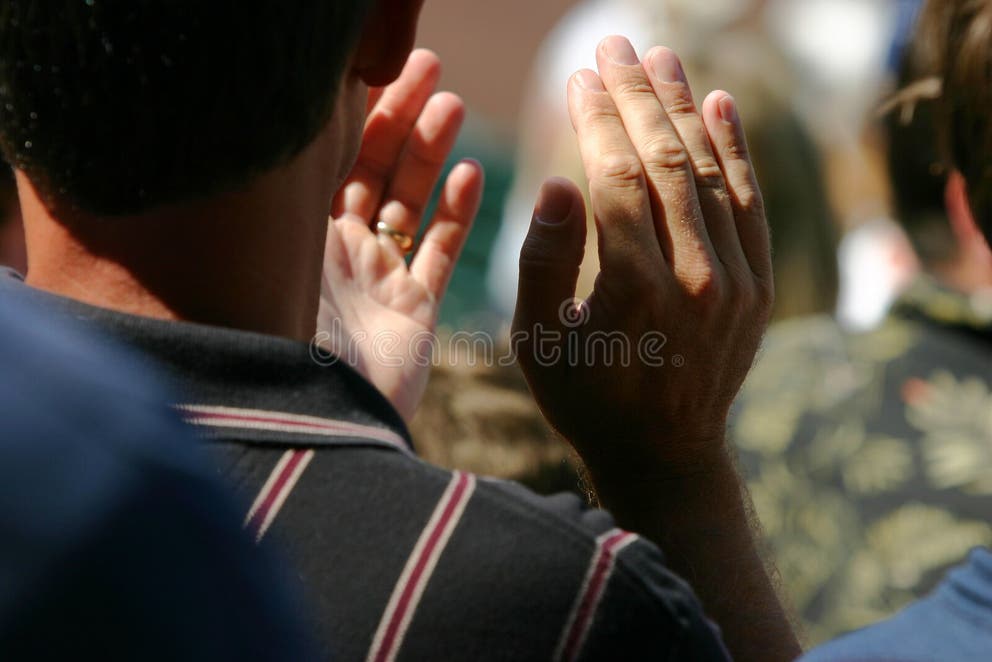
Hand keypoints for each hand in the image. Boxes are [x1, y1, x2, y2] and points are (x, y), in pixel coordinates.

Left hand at [317, 49, 483, 421]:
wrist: (316, 426)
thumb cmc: (280, 345)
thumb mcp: (277, 253)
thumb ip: (289, 192)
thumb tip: (292, 111)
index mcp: (294, 236)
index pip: (327, 157)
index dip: (356, 112)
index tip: (381, 68)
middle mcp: (333, 253)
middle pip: (370, 171)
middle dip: (399, 118)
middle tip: (429, 68)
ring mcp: (375, 281)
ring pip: (407, 205)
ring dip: (430, 155)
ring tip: (452, 106)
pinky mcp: (412, 312)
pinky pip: (438, 254)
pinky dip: (455, 215)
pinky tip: (470, 175)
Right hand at [513, 37, 772, 474]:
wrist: (665, 454)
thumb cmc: (587, 398)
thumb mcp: (541, 343)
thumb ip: (546, 262)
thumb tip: (560, 183)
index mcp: (634, 294)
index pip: (617, 179)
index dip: (597, 121)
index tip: (578, 75)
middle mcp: (696, 282)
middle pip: (667, 163)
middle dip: (638, 96)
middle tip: (615, 43)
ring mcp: (736, 284)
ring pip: (711, 175)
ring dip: (686, 109)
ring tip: (661, 58)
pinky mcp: (759, 287)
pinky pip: (749, 204)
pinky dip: (735, 151)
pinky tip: (720, 104)